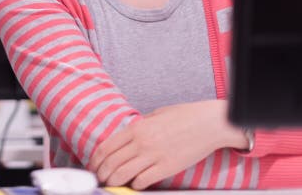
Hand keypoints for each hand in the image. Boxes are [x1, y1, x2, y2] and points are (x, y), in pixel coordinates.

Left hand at [87, 100, 244, 189]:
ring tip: (111, 184)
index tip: (93, 166)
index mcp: (136, 128)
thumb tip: (128, 135)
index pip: (106, 147)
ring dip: (113, 181)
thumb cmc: (184, 116)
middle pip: (111, 162)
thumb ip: (139, 125)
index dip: (95, 160)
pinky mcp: (167, 167)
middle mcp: (141, 142)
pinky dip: (135, 185)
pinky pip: (143, 180)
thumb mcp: (155, 115)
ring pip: (123, 174)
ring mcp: (154, 155)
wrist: (208, 123)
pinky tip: (134, 184)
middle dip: (101, 174)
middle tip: (99, 179)